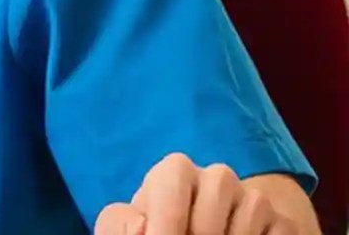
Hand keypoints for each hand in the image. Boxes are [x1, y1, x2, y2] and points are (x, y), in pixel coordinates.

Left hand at [96, 154, 300, 234]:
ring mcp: (253, 198)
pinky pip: (278, 229)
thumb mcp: (128, 231)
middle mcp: (217, 177)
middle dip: (202, 229)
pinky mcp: (282, 223)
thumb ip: (120, 226)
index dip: (168, 218)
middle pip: (220, 186)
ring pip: (252, 208)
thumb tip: (140, 227)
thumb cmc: (156, 232)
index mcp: (174, 172)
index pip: (174, 175)